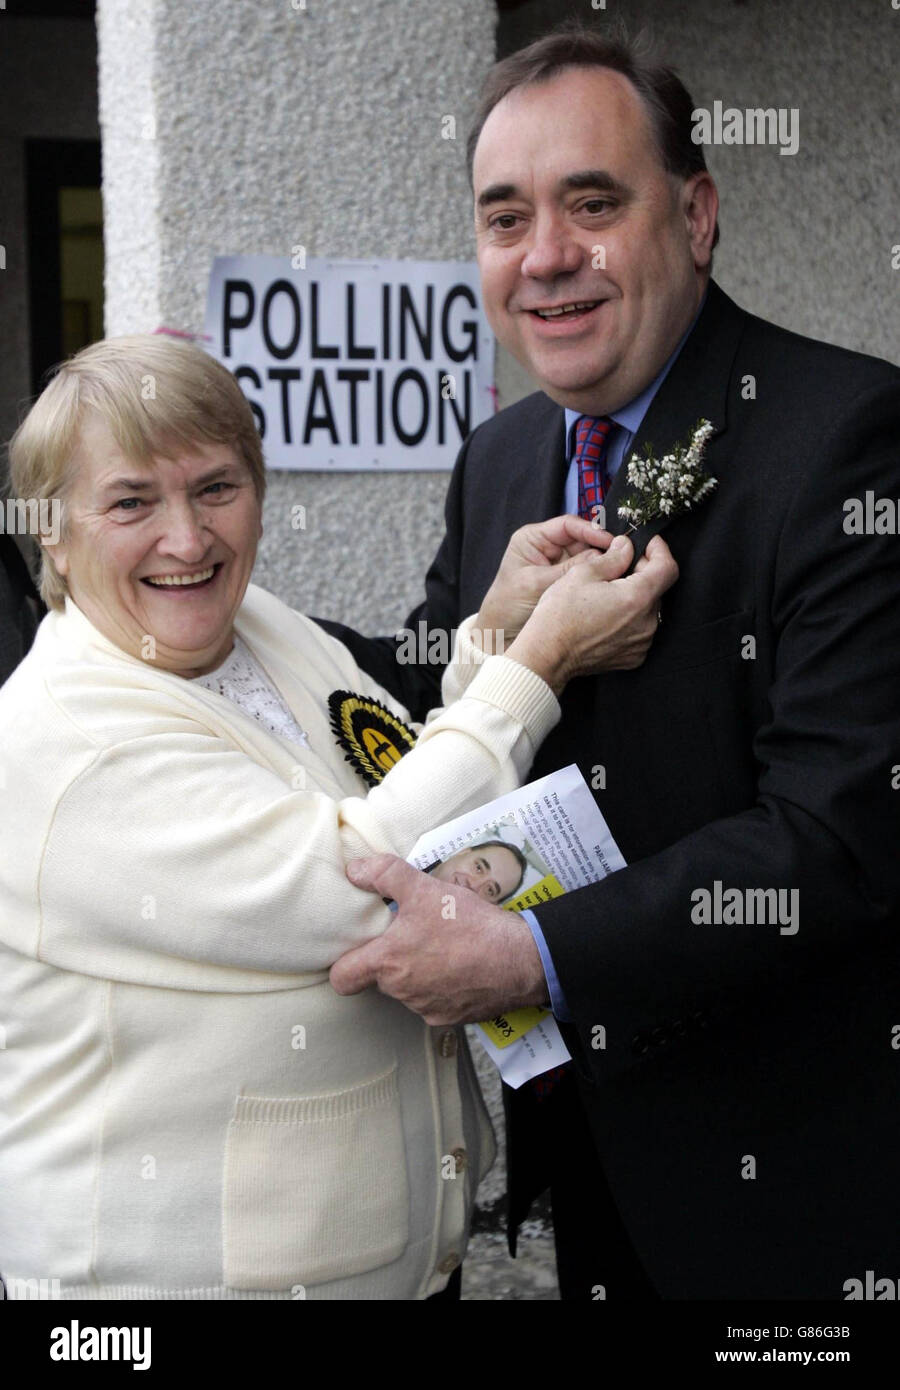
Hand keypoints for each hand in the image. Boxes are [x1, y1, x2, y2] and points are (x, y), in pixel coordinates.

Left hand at [329, 855, 548, 1024]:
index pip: (342, 978)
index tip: (357, 949)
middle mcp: (402, 993)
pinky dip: (445, 986)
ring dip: (420, 969)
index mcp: (387, 963)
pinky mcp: (453, 1019)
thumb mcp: (425, 888)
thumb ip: (384, 875)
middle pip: (381, 979)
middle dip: (393, 957)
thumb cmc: (469, 925)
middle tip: (414, 934)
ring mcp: (428, 1009)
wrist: (520, 960)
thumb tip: (353, 871)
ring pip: (411, 989)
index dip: (344, 963)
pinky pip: (438, 1002)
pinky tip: (464, 965)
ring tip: (445, 944)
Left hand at [474, 514, 615, 648]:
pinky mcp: (567, 583)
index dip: (591, 531)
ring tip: (620, 570)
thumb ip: (567, 570)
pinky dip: (599, 578)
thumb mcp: (536, 584)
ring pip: (589, 558)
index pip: (568, 526)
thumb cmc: (508, 606)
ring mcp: (559, 565)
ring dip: (602, 564)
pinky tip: (611, 582)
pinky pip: (587, 575)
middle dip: (601, 549)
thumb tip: (601, 557)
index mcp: (533, 539)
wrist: (500, 634)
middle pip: (583, 540)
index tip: (610, 541)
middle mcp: (549, 548)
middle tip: (622, 558)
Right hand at [505, 533, 678, 693]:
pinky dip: (630, 619)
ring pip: (648, 609)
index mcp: (637, 598)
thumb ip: (613, 557)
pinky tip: (606, 616)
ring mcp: (641, 643)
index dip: (659, 550)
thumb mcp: (583, 574)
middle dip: (641, 572)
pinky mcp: (633, 656)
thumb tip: (626, 547)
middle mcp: (646, 623)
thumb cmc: (560, 616)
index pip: (667, 567)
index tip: (647, 544)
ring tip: (607, 594)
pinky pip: (640, 630)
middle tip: (617, 566)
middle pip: (657, 588)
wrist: (547, 655)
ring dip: (635, 596)